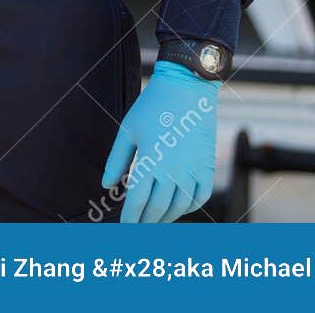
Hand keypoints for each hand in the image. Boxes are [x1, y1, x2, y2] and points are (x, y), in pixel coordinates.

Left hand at [101, 60, 219, 221]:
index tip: (125, 226)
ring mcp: (192, 170)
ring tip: (156, 219)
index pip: (137, 202)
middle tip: (138, 227)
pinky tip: (179, 207)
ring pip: (180, 207)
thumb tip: (107, 186)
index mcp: (149, 162)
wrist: (187, 88)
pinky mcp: (207, 166)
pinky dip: (189, 207)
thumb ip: (116, 160)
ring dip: (167, 217)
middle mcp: (172, 171)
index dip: (130, 218)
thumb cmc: (152, 107)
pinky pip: (200, 196)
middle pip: (157, 208)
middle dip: (146, 221)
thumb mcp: (127, 130)